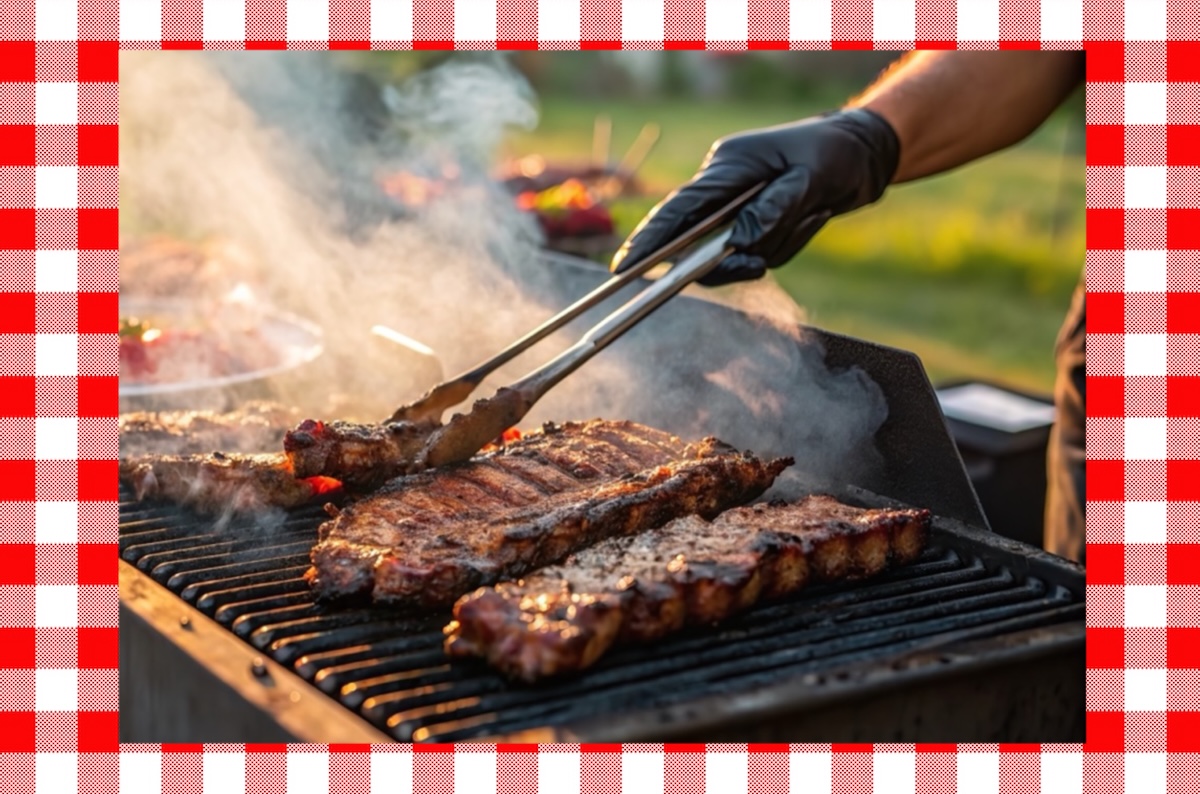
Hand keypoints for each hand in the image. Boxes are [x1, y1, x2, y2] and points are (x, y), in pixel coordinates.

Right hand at [610, 108, 899, 285]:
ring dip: (774, 245)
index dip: (649, 240)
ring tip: (812, 213)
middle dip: (721, 257)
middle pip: (700, 238)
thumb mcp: (810, 179)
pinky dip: (786, 245)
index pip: (678, 209)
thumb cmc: (835, 155)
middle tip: (750, 267)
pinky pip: (760, 253)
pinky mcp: (754, 222)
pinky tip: (814, 215)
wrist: (864, 154)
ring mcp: (738, 207)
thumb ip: (773, 210)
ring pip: (736, 252)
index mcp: (727, 167)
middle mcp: (724, 187)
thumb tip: (739, 244)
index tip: (624, 268)